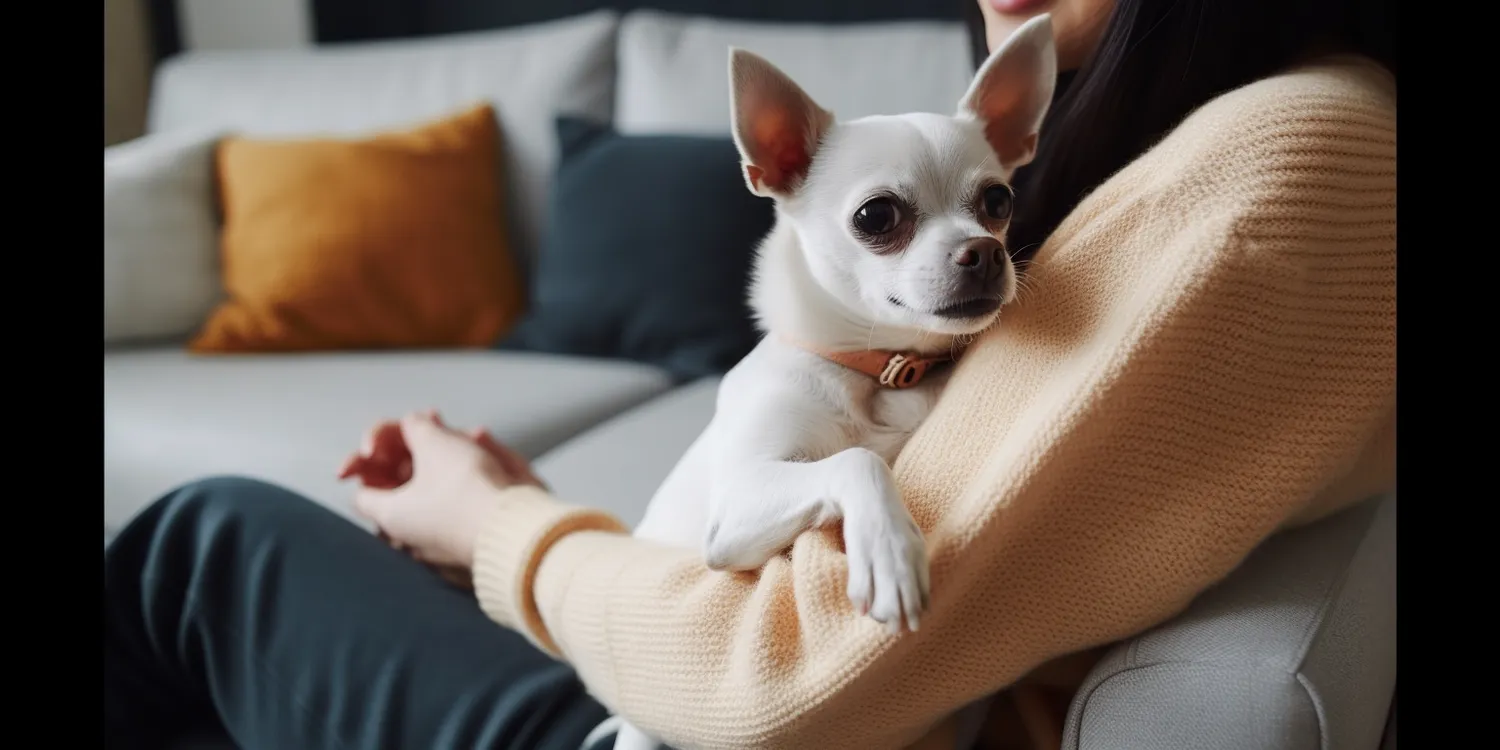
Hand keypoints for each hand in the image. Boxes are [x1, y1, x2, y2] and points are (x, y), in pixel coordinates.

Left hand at [337, 410, 544, 572]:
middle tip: (434, 430)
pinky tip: (490, 455)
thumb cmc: (466, 490)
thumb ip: (415, 426)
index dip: (372, 462)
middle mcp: (411, 535)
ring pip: (438, 492)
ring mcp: (442, 542)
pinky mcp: (472, 540)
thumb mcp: (433, 441)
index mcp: (390, 514)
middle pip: (404, 487)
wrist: (513, 527)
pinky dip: (474, 476)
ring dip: (452, 459)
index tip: (385, 447)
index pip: (364, 491)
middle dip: (420, 452)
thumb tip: (414, 423)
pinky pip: (465, 503)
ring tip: (473, 436)